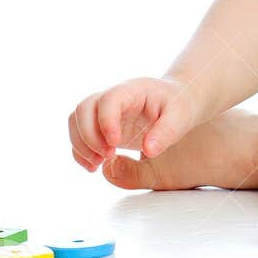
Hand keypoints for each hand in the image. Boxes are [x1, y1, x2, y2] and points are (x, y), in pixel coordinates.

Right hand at [68, 76, 193, 169]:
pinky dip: (80, 152)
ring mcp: (104, 111)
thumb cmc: (179, 105)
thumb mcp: (181, 117)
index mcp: (132, 90)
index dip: (106, 122)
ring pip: (76, 120)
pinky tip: (94, 166)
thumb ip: (167, 132)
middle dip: (88, 136)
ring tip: (98, 164)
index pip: (109, 100)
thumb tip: (149, 151)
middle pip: (84, 108)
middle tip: (107, 156)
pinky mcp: (100, 125)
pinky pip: (79, 134)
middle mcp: (113, 97)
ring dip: (81, 145)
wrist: (177, 100)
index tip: (115, 145)